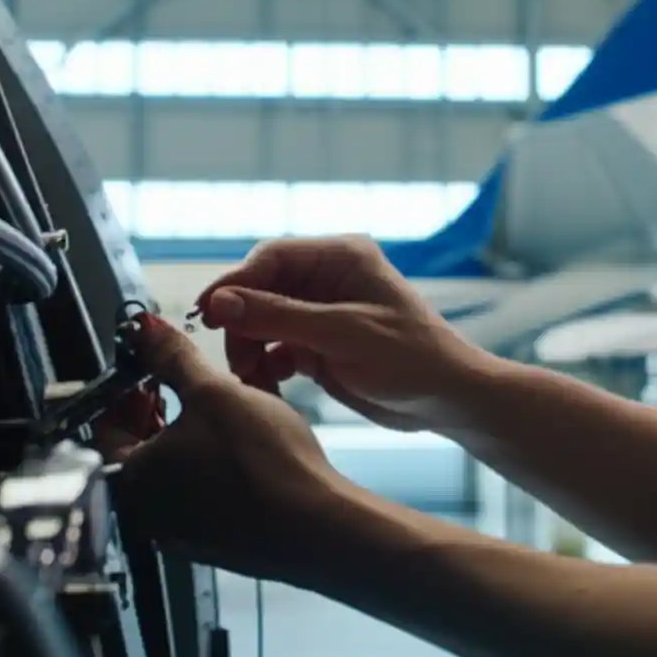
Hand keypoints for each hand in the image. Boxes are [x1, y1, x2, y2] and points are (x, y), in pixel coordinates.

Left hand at [105, 314, 351, 580]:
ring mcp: (181, 532)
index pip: (104, 423)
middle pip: (137, 447)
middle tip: (183, 382)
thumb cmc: (262, 464)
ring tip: (220, 408)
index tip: (149, 366)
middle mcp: (146, 513)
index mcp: (128, 479)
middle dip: (158, 409)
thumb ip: (172, 357)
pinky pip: (201, 491)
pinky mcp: (216, 541)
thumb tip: (146, 330)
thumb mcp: (214, 391)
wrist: (317, 524)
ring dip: (189, 433)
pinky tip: (243, 444)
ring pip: (173, 469)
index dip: (127, 386)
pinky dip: (211, 463)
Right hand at [195, 235, 491, 432]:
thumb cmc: (411, 358)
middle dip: (242, 321)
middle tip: (233, 357)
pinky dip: (266, 363)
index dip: (235, 283)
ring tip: (249, 375)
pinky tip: (267, 382)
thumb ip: (280, 316)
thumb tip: (220, 301)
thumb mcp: (343, 334)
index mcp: (340, 257)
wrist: (448, 399)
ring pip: (264, 320)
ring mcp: (323, 312)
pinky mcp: (320, 344)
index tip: (208, 314)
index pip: (271, 257)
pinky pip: (277, 346)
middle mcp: (328, 279)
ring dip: (250, 346)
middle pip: (261, 289)